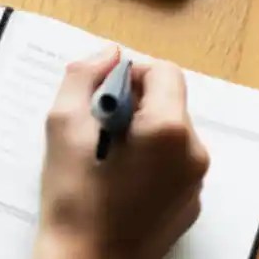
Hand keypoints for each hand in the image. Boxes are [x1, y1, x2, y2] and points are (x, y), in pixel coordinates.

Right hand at [36, 47, 209, 258]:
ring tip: (103, 159)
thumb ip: (83, 76)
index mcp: (169, 129)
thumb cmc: (74, 200)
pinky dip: (147, 160)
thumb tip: (108, 54)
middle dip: (132, 105)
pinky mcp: (188, 204)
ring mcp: (195, 182)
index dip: (130, 74)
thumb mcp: (63, 125)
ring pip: (169, 132)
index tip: (101, 96)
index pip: (163, 71)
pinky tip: (117, 181)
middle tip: (95, 129)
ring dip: (138, 132)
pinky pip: (171, 163)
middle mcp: (193, 153)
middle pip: (168, 101)